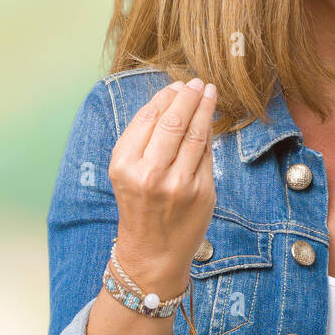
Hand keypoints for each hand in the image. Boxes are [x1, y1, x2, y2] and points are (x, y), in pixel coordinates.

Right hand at [107, 77, 217, 295]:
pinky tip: (210, 120)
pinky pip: (208, 154)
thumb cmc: (139, 207)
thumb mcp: (127, 173)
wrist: (152, 252)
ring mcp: (179, 184)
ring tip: (209, 92)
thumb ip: (144, 140)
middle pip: (174, 122)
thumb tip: (172, 100)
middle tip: (196, 82)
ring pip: (196, 134)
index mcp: (124, 165)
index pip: (148, 119)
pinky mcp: (202, 192)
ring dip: (205, 108)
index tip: (176, 85)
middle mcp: (150, 174)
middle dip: (188, 97)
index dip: (166, 98)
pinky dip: (210, 133)